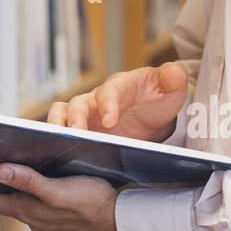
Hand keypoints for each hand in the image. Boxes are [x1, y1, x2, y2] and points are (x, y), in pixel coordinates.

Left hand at [0, 164, 120, 230]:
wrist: (118, 220)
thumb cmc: (90, 203)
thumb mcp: (56, 189)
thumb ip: (28, 181)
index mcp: (28, 211)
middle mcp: (34, 219)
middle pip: (7, 200)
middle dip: (2, 182)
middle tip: (0, 159)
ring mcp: (48, 221)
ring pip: (25, 202)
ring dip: (21, 186)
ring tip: (25, 164)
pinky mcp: (61, 219)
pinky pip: (42, 205)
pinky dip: (39, 192)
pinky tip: (49, 179)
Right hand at [48, 62, 188, 141]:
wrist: (150, 110)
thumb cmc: (157, 96)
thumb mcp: (171, 88)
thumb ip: (173, 79)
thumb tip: (174, 74)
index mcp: (119, 86)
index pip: (109, 90)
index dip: (107, 104)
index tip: (110, 121)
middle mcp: (97, 98)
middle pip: (77, 103)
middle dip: (75, 118)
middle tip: (77, 135)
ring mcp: (87, 114)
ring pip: (63, 114)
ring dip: (58, 126)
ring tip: (58, 143)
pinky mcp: (82, 130)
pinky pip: (63, 131)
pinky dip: (57, 139)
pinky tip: (60, 157)